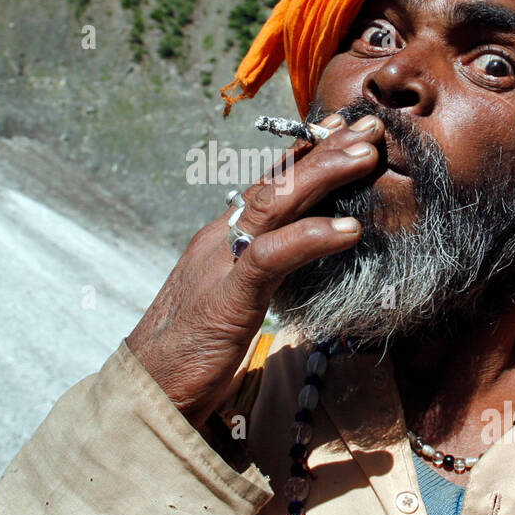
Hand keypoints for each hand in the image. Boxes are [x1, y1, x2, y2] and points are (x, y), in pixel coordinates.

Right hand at [125, 114, 383, 426]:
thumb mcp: (233, 302)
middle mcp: (220, 239)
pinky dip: (312, 237)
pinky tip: (349, 229)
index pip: (270, 185)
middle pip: (277, 182)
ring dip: (323, 174)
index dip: (309, 155)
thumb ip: (261, 276)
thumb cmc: (192, 353)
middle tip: (368, 126)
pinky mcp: (228, 298)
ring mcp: (222, 264)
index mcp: (222, 239)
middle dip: (325, 149)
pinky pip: (273, 256)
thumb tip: (300, 262)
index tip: (347, 131)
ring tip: (366, 156)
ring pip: (274, 204)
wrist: (146, 389)